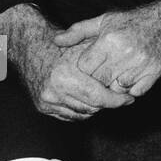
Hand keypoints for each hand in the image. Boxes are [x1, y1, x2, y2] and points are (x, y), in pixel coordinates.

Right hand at [0, 5, 132, 120]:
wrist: (31, 47)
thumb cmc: (63, 44)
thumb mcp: (85, 45)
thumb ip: (105, 60)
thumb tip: (128, 76)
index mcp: (65, 76)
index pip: (98, 97)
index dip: (117, 100)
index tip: (129, 99)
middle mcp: (53, 91)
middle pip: (91, 108)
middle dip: (108, 104)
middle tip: (121, 99)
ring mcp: (46, 101)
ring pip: (82, 114)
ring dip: (96, 107)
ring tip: (105, 96)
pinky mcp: (42, 106)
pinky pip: (69, 115)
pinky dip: (82, 109)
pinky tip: (89, 98)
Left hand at [52, 0, 160, 96]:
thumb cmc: (133, 21)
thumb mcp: (105, 20)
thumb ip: (79, 31)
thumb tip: (56, 41)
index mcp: (109, 40)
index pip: (85, 68)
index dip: (86, 69)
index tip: (90, 65)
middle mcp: (125, 53)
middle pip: (100, 81)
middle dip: (99, 79)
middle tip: (103, 73)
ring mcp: (141, 64)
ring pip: (117, 90)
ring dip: (115, 86)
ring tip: (117, 74)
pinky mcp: (155, 72)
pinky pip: (136, 92)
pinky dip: (132, 89)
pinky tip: (132, 77)